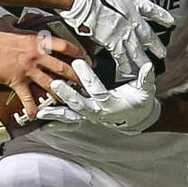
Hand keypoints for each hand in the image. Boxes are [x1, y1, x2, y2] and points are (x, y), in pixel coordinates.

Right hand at [0, 26, 82, 120]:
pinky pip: (27, 97)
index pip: (64, 46)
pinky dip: (32, 108)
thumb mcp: (9, 23)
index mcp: (37, 41)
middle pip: (62, 67)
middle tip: (83, 83)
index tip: (84, 59)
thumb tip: (27, 17)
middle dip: (75, 77)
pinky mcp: (16, 81)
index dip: (77, 53)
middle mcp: (36, 56)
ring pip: (50, 84)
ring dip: (62, 93)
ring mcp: (27, 70)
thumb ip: (22, 22)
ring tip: (70, 100)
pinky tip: (36, 115)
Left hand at [36, 60, 160, 134]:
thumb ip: (145, 79)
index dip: (88, 77)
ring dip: (55, 113)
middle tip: (54, 84)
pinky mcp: (83, 118)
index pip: (97, 89)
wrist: (135, 118)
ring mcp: (88, 116)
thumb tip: (148, 66)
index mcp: (110, 103)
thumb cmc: (138, 102)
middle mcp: (97, 111)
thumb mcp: (145, 91)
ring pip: (69, 115)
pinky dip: (54, 123)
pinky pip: (67, 122)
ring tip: (40, 112)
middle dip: (67, 94)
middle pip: (79, 103)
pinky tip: (40, 123)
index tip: (78, 63)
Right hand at [65, 0, 172, 74]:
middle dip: (155, 45)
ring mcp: (123, 31)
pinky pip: (122, 57)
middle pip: (147, 35)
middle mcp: (131, 18)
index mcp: (130, 2)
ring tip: (150, 68)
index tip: (170, 22)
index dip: (161, 16)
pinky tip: (129, 72)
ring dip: (143, 60)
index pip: (150, 10)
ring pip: (137, 50)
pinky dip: (125, 65)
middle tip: (162, 53)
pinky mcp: (112, 42)